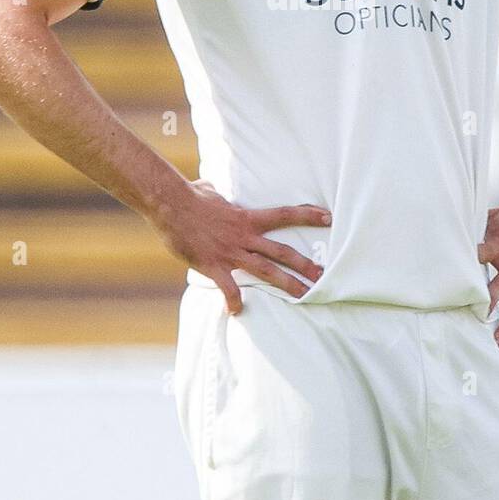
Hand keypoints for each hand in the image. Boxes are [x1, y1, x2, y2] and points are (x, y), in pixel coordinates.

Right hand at [156, 178, 331, 313]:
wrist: (170, 205)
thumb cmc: (190, 195)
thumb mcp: (209, 189)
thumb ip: (218, 194)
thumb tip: (211, 188)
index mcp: (247, 217)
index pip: (284, 214)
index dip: (308, 215)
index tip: (328, 217)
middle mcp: (244, 236)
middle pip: (282, 251)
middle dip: (305, 264)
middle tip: (324, 276)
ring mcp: (230, 252)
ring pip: (266, 271)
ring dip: (287, 284)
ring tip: (305, 296)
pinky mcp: (213, 265)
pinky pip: (228, 287)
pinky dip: (233, 301)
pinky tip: (236, 311)